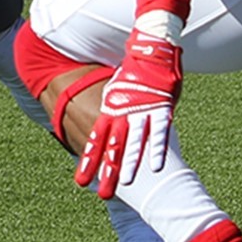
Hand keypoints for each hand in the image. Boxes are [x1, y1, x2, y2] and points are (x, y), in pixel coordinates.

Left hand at [74, 26, 182, 199]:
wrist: (149, 47)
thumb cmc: (135, 72)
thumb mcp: (117, 91)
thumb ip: (113, 109)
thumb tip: (105, 123)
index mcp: (111, 110)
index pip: (96, 141)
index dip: (89, 161)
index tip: (80, 181)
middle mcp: (123, 113)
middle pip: (113, 147)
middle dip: (108, 171)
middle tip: (102, 194)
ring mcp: (141, 111)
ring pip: (134, 142)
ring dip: (129, 163)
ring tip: (125, 183)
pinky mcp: (161, 107)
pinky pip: (158, 132)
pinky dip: (157, 149)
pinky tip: (155, 167)